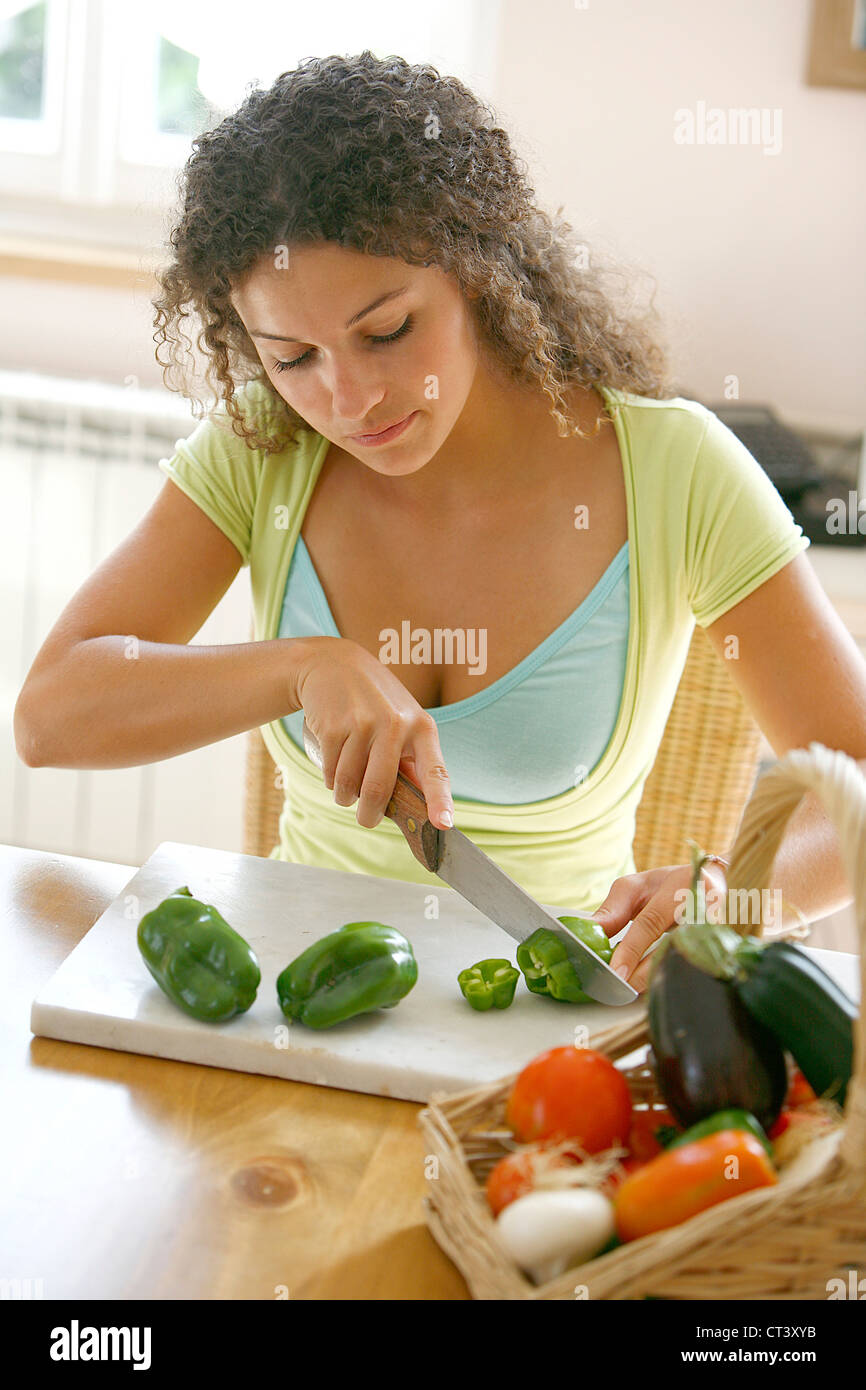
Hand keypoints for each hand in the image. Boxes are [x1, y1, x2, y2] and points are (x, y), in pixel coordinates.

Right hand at [294, 636, 454, 830]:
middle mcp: (395, 724)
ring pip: (350, 786)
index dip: (439, 801)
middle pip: (380, 789)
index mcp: (422, 728)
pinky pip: (330, 774)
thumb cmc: (375, 701)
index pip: (435, 771)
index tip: (442, 824)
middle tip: (366, 819)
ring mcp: (363, 724)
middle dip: (370, 815)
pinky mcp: (333, 726)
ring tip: (347, 782)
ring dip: (345, 796)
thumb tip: (415, 809)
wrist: (332, 664)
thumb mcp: (402, 720)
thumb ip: (410, 760)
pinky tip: (335, 761)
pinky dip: (330, 779)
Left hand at [585, 859, 728, 993]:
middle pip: (671, 948)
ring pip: (684, 963)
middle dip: (643, 973)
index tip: (615, 971)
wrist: (715, 882)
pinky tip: (655, 984)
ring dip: (655, 979)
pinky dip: (671, 978)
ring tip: (632, 988)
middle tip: (620, 987)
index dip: (632, 949)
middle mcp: (705, 908)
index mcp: (680, 886)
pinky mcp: (725, 947)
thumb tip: (591, 931)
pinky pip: (695, 969)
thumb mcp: (638, 887)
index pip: (652, 922)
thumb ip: (615, 909)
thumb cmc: (670, 884)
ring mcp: (719, 930)